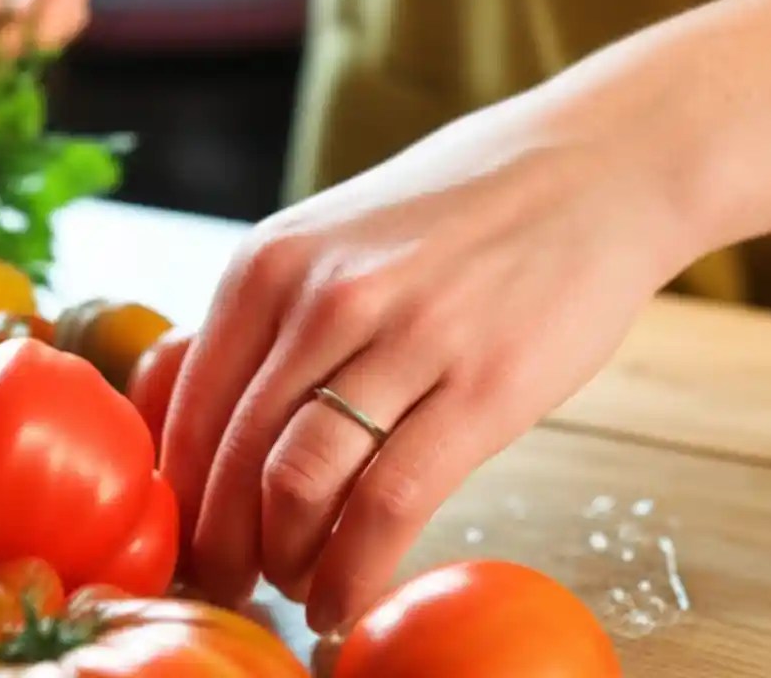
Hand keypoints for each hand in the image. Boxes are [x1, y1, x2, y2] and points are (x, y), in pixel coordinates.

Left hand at [159, 93, 697, 631]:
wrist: (590, 172)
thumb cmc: (454, 215)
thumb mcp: (332, 240)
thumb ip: (262, 320)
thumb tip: (183, 408)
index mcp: (270, 264)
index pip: (189, 407)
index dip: (180, 496)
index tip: (186, 540)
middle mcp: (323, 297)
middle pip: (235, 457)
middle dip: (221, 543)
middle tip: (229, 583)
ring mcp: (405, 340)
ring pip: (299, 486)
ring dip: (282, 562)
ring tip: (292, 590)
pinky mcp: (483, 388)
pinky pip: (389, 504)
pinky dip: (352, 570)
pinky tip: (344, 598)